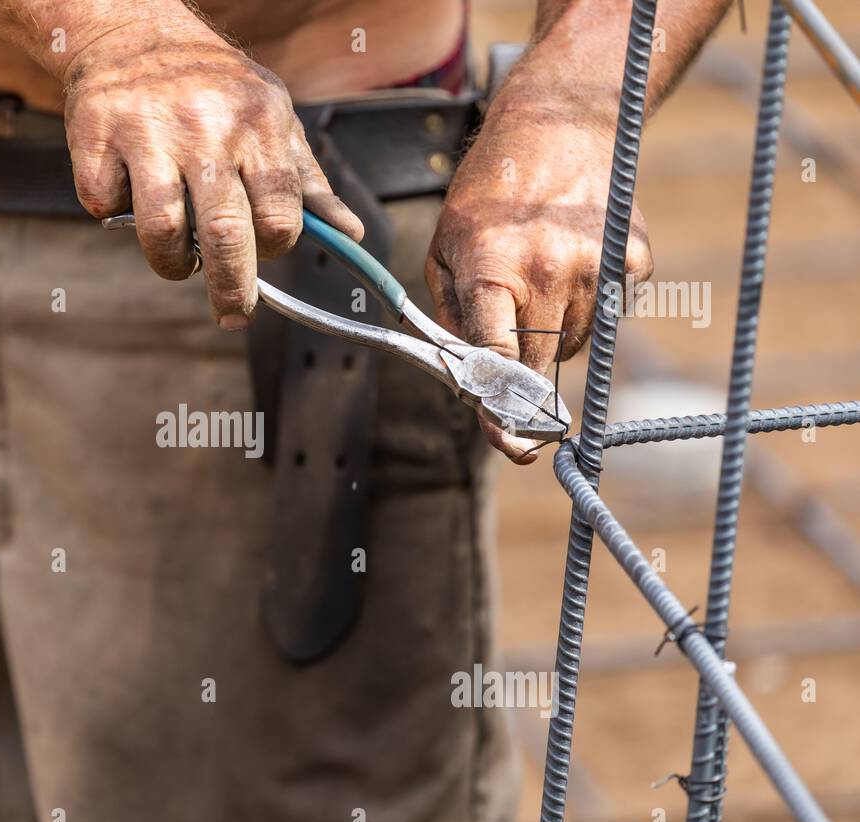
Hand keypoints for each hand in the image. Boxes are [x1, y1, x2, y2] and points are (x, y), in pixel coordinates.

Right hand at [62, 21, 362, 328]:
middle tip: (233, 315)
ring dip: (169, 262)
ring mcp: (146, 130)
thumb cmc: (212, 85)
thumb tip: (352, 235)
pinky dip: (114, 213)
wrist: (132, 29)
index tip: (263, 252)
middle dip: (232, 289)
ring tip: (175, 259)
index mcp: (257, 122)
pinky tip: (126, 192)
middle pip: (224, 233)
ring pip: (161, 232)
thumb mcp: (272, 117)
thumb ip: (307, 181)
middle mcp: (204, 125)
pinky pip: (104, 205)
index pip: (279, 213)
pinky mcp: (94, 136)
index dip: (274, 247)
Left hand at [426, 102, 652, 463]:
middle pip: (536, 364)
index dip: (498, 404)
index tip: (506, 436)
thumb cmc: (489, 193)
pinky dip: (586, 309)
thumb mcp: (446, 247)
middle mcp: (549, 271)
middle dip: (519, 376)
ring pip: (572, 346)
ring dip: (551, 337)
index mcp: (492, 269)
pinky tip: (571, 266)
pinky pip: (605, 318)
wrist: (560, 126)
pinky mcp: (634, 264)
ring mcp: (597, 268)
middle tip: (511, 367)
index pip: (496, 358)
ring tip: (538, 285)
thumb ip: (451, 316)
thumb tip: (466, 380)